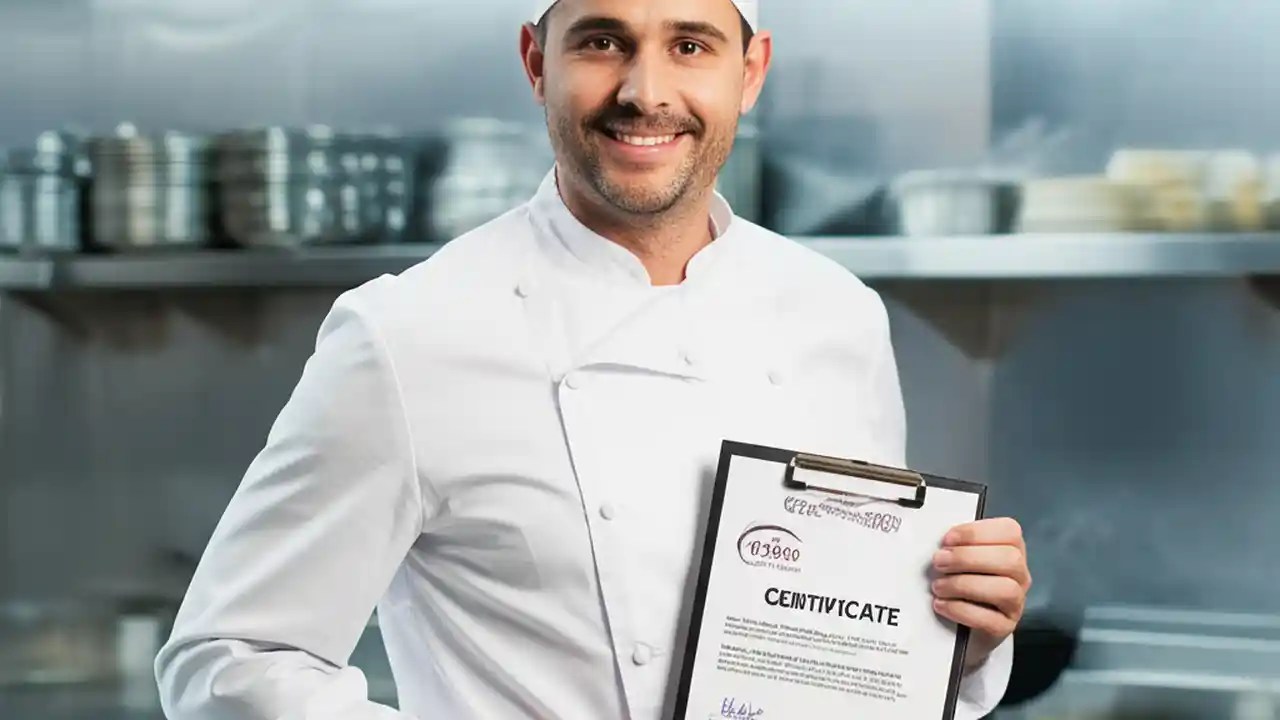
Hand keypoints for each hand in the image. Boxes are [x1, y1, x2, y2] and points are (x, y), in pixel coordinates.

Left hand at [930, 517, 1030, 672]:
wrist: (962, 625)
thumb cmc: (959, 581)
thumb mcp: (959, 557)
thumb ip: (956, 545)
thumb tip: (938, 542)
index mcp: (1011, 549)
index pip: (1009, 531)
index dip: (976, 532)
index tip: (948, 539)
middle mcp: (1019, 575)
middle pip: (1010, 559)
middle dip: (967, 558)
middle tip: (939, 562)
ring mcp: (1015, 603)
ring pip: (1005, 589)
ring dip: (964, 584)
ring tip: (938, 586)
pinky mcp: (1004, 627)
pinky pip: (990, 619)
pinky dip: (960, 609)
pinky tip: (941, 604)